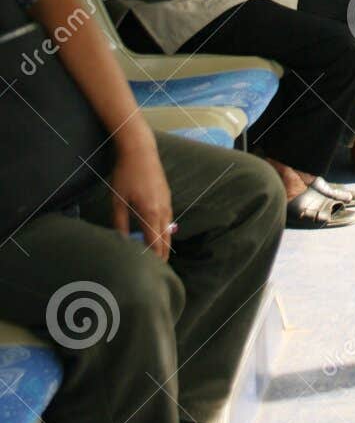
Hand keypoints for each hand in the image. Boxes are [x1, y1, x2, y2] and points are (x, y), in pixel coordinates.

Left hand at [110, 138, 173, 261]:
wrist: (140, 149)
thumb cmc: (126, 173)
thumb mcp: (117, 200)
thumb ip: (120, 223)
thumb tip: (121, 242)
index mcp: (150, 213)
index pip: (154, 244)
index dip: (152, 259)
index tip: (148, 273)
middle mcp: (163, 210)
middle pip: (165, 240)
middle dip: (161, 257)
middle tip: (155, 272)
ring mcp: (167, 203)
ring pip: (168, 230)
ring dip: (163, 245)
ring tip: (157, 258)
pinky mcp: (167, 197)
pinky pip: (168, 220)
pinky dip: (164, 232)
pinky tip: (158, 235)